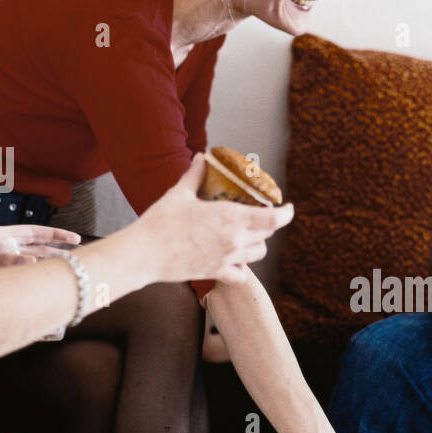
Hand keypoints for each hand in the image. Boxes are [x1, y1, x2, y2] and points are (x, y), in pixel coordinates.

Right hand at [139, 154, 293, 284]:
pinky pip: (241, 274)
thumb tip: (202, 158)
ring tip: (247, 235)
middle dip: (267, 224)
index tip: (288, 208)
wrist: (143, 254)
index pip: (272, 219)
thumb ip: (195, 175)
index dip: (285, 213)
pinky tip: (234, 258)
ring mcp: (227, 258)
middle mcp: (234, 240)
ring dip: (257, 243)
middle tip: (258, 215)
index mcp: (229, 217)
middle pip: (266, 234)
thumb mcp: (179, 193)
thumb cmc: (159, 222)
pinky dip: (242, 267)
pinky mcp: (216, 272)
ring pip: (258, 253)